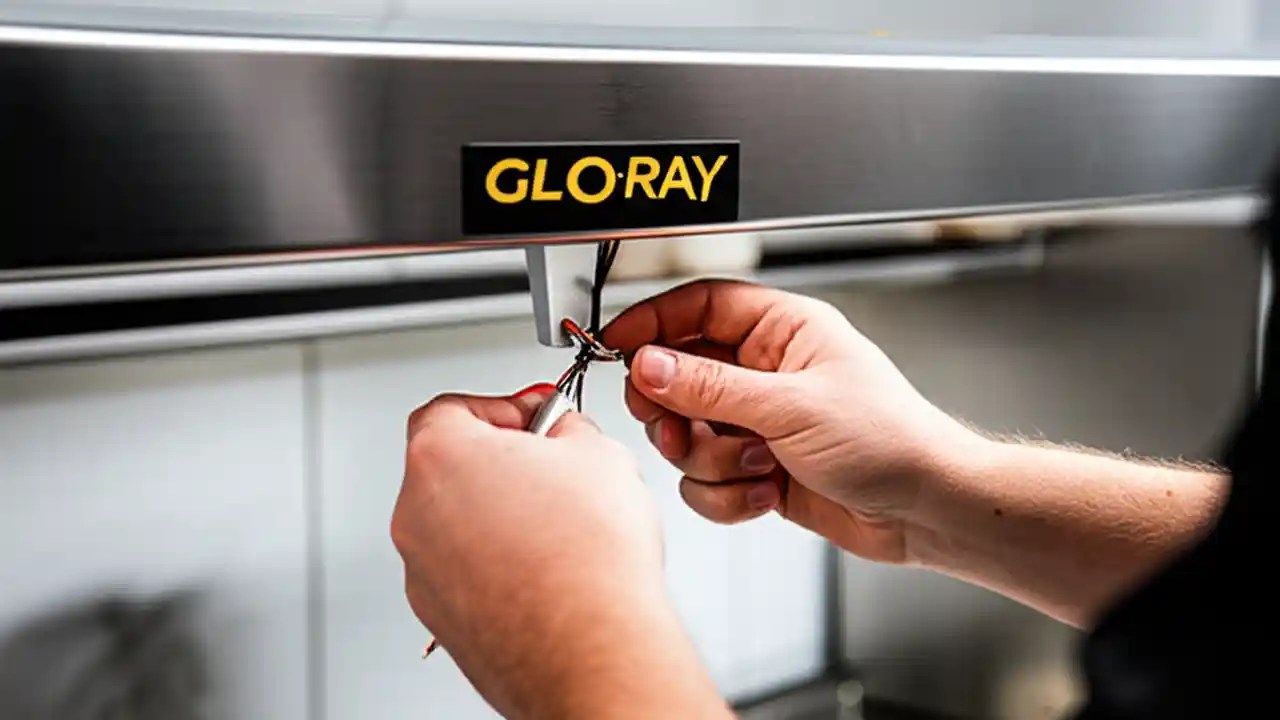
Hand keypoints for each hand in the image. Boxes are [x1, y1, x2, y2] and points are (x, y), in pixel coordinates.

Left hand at [392, 388, 728, 719]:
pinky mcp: (444, 621)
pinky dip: (504, 569)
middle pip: (452, 469)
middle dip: (505, 465)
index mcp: (439, 456)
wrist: (591, 648)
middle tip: (556, 473)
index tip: (537, 418)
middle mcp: (416, 514)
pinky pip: (470, 577)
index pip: (452, 408)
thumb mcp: (597, 450)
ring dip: (504, 520)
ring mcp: (424, 573)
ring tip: (564, 531)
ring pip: (460, 527)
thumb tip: (564, 434)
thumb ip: (568, 427)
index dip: (503, 407)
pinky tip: (553, 573)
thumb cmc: (587, 557)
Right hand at [604, 280, 978, 562]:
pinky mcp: (756, 469)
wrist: (925, 510)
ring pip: (688, 434)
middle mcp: (764, 371)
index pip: (698, 307)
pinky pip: (705, 480)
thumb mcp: (790, 405)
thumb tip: (648, 364)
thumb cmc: (889, 440)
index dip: (651, 323)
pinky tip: (767, 494)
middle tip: (678, 430)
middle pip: (678, 376)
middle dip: (675, 412)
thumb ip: (710, 387)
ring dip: (711, 460)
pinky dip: (726, 494)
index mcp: (781, 330)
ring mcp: (757, 422)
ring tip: (755, 467)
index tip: (614, 347)